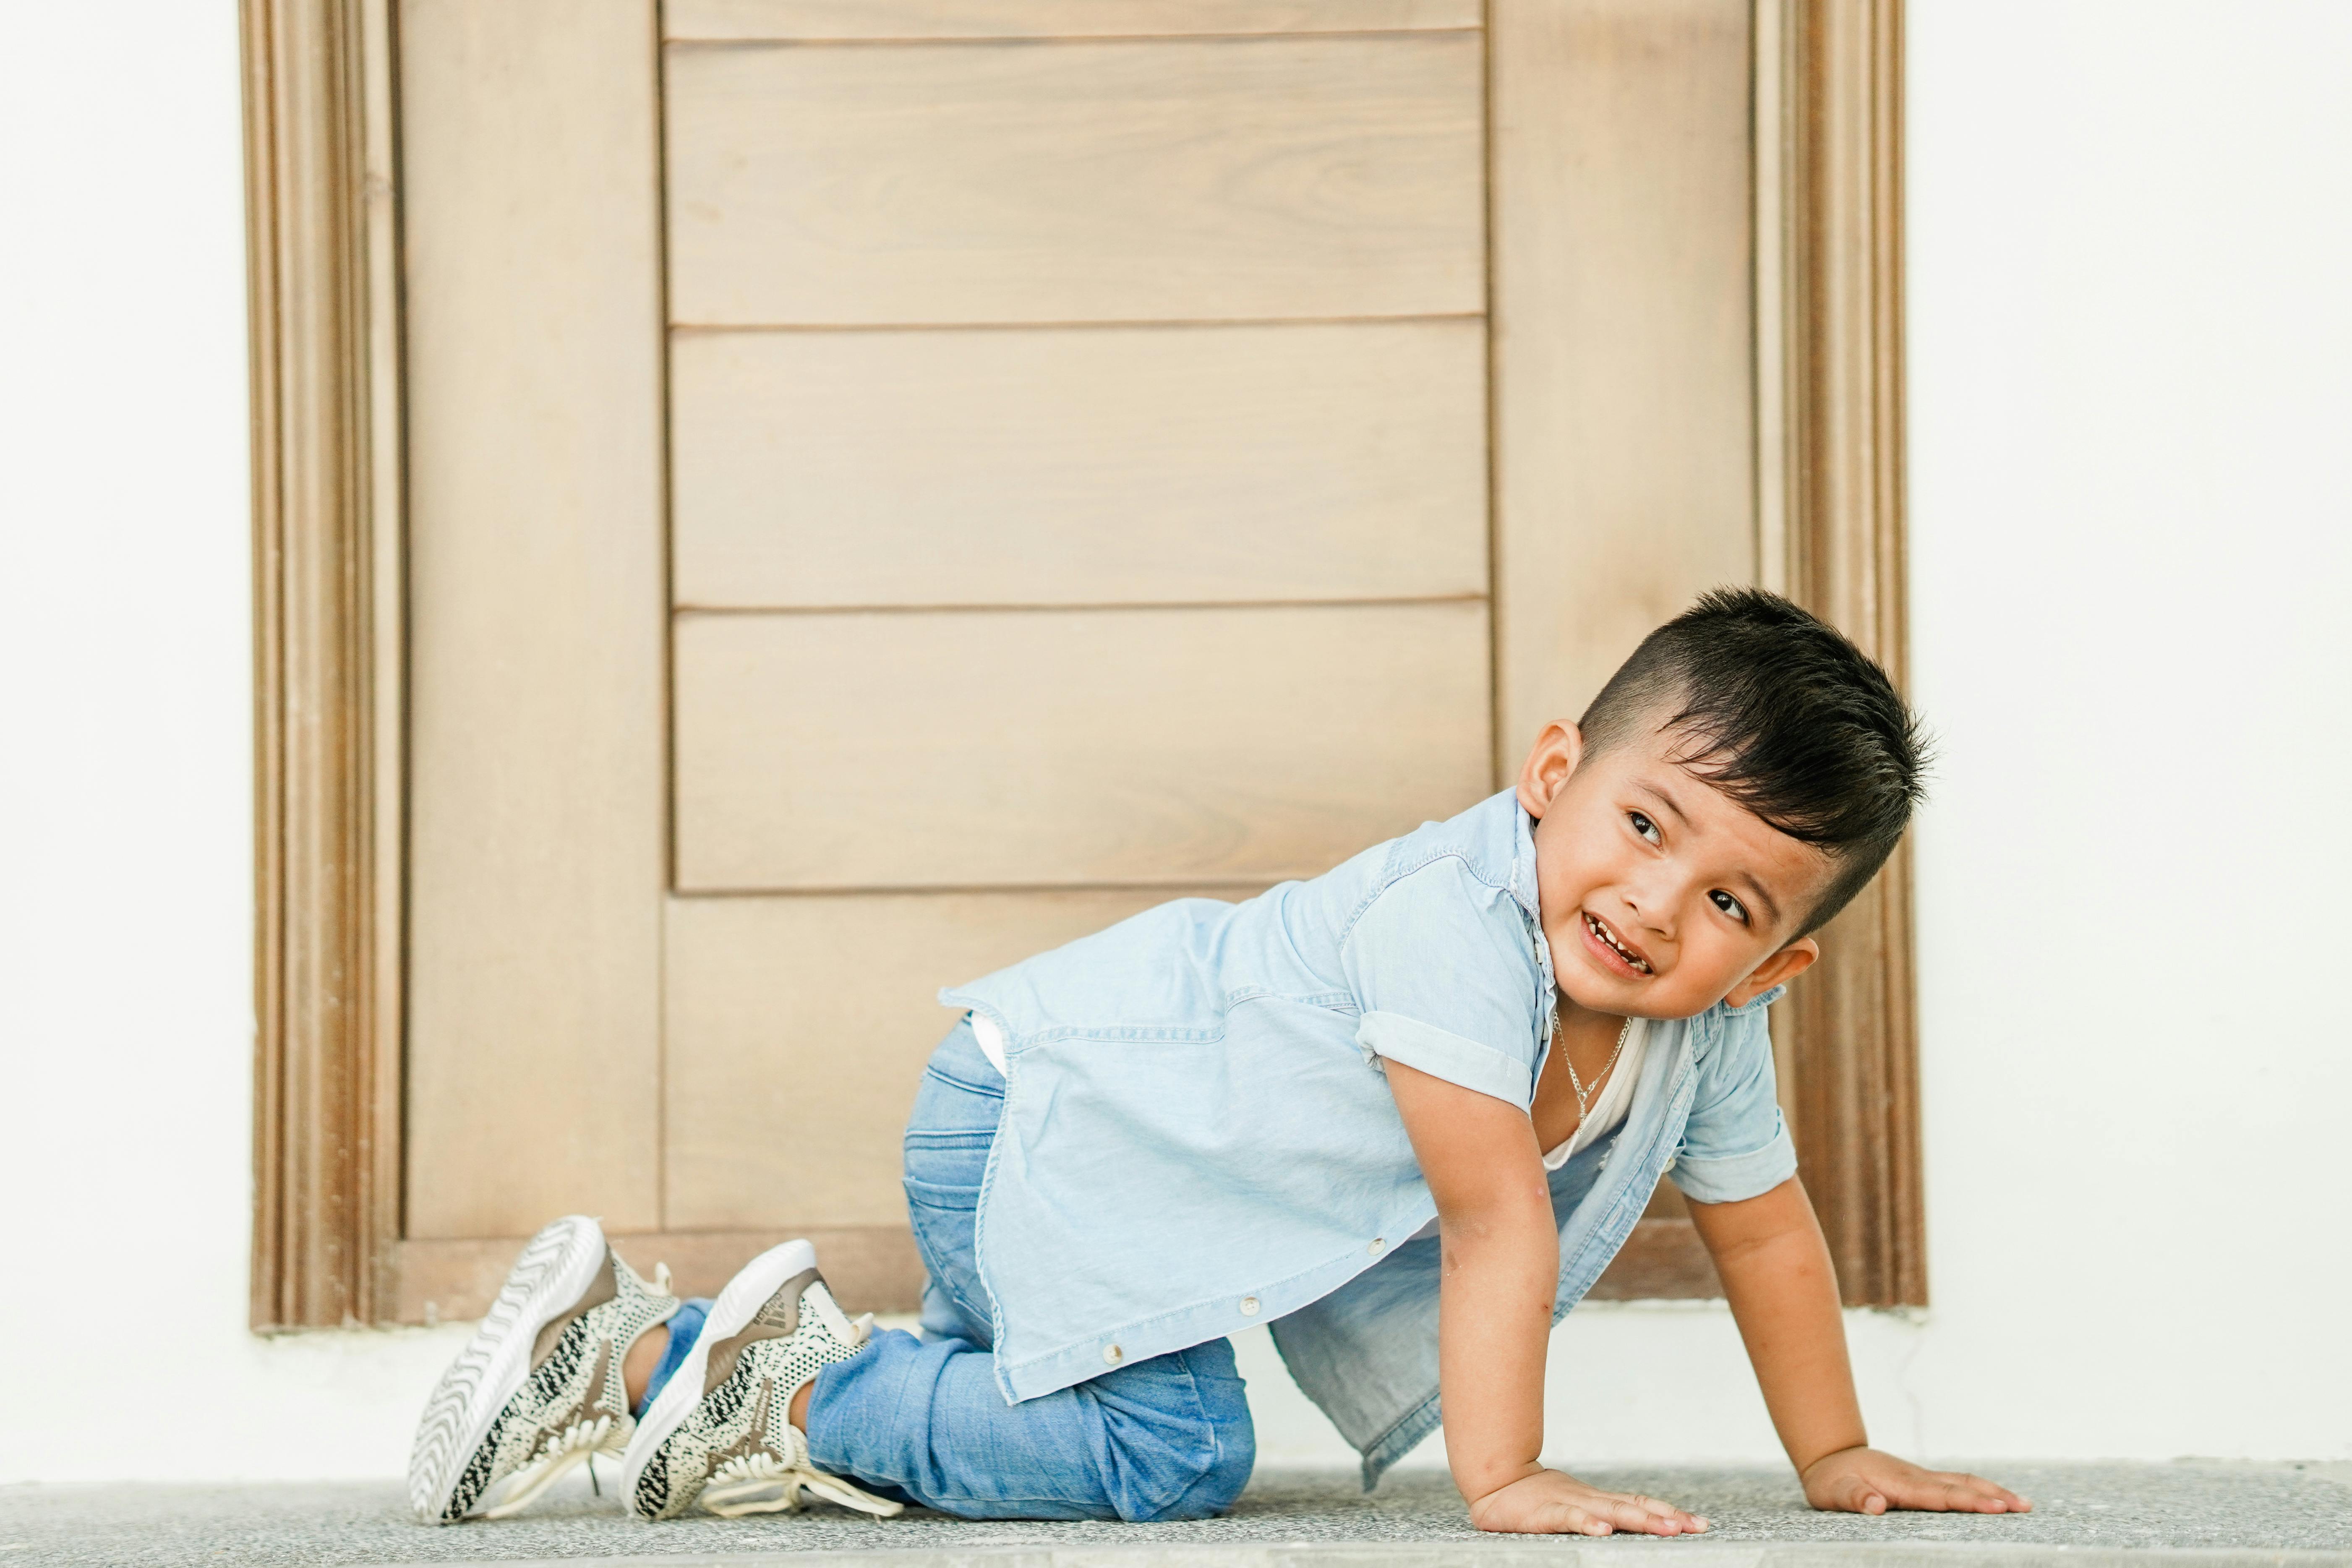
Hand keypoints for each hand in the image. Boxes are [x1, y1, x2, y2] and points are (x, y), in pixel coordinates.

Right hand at [1467, 1467, 1709, 1535]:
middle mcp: (1589, 1500)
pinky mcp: (1543, 1514)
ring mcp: (1567, 1503)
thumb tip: (1636, 1522)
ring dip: (1639, 1520)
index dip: (1669, 1512)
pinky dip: (1586, 1524)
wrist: (1493, 1482)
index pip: (1639, 1504)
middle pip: (1632, 1507)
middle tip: (1693, 1526)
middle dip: (1665, 1517)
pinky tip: (1602, 1532)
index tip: (1699, 1523)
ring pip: (1608, 1511)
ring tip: (1666, 1528)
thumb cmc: (1535, 1501)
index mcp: (1597, 1501)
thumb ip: (1600, 1515)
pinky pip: (1568, 1518)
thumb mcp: (1574, 1508)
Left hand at [1800, 1447, 2031, 1514]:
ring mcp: (1921, 1478)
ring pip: (1962, 1482)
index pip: (1941, 1495)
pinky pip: (1956, 1485)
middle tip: (2025, 1507)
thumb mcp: (1834, 1492)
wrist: (1830, 1458)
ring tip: (2022, 1504)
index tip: (1997, 1508)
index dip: (1969, 1502)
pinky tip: (1994, 1499)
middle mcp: (1917, 1479)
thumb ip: (1854, 1498)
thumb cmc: (1832, 1480)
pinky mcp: (1921, 1482)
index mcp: (1900, 1485)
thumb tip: (1876, 1504)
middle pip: (1962, 1486)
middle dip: (1994, 1496)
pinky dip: (1979, 1490)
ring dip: (1992, 1491)